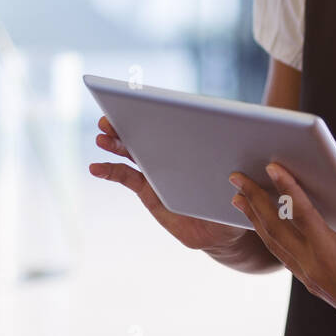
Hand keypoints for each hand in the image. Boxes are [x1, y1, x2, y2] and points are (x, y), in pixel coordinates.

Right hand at [90, 115, 248, 252]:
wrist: (221, 231)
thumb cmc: (235, 202)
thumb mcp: (240, 190)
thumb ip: (235, 181)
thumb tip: (237, 176)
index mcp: (194, 147)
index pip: (174, 123)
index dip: (156, 112)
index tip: (140, 104)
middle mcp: (174, 154)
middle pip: (148, 133)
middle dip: (128, 123)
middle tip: (110, 120)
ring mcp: (159, 170)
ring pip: (133, 151)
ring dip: (115, 143)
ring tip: (101, 137)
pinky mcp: (148, 189)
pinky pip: (125, 176)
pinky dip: (108, 170)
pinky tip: (95, 168)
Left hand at [229, 163, 335, 335]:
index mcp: (331, 256)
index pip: (302, 214)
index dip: (286, 188)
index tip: (272, 167)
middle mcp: (313, 267)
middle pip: (275, 228)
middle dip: (254, 199)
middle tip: (236, 177)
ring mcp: (308, 276)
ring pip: (273, 243)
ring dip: (254, 218)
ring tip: (239, 197)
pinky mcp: (310, 282)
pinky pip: (282, 254)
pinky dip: (268, 235)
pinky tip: (263, 224)